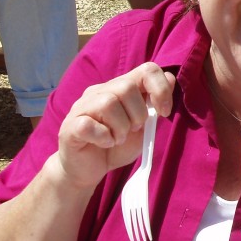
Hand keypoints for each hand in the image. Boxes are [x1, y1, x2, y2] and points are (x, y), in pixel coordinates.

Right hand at [55, 63, 175, 191]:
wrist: (87, 170)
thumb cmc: (116, 145)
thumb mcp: (144, 127)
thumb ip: (155, 105)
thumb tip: (170, 78)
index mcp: (121, 88)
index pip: (146, 70)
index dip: (161, 89)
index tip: (164, 112)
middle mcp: (100, 91)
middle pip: (127, 86)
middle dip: (138, 114)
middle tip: (133, 130)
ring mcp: (82, 107)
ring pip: (108, 103)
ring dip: (121, 128)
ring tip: (118, 139)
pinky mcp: (70, 126)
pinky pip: (89, 125)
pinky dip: (103, 137)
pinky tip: (105, 143)